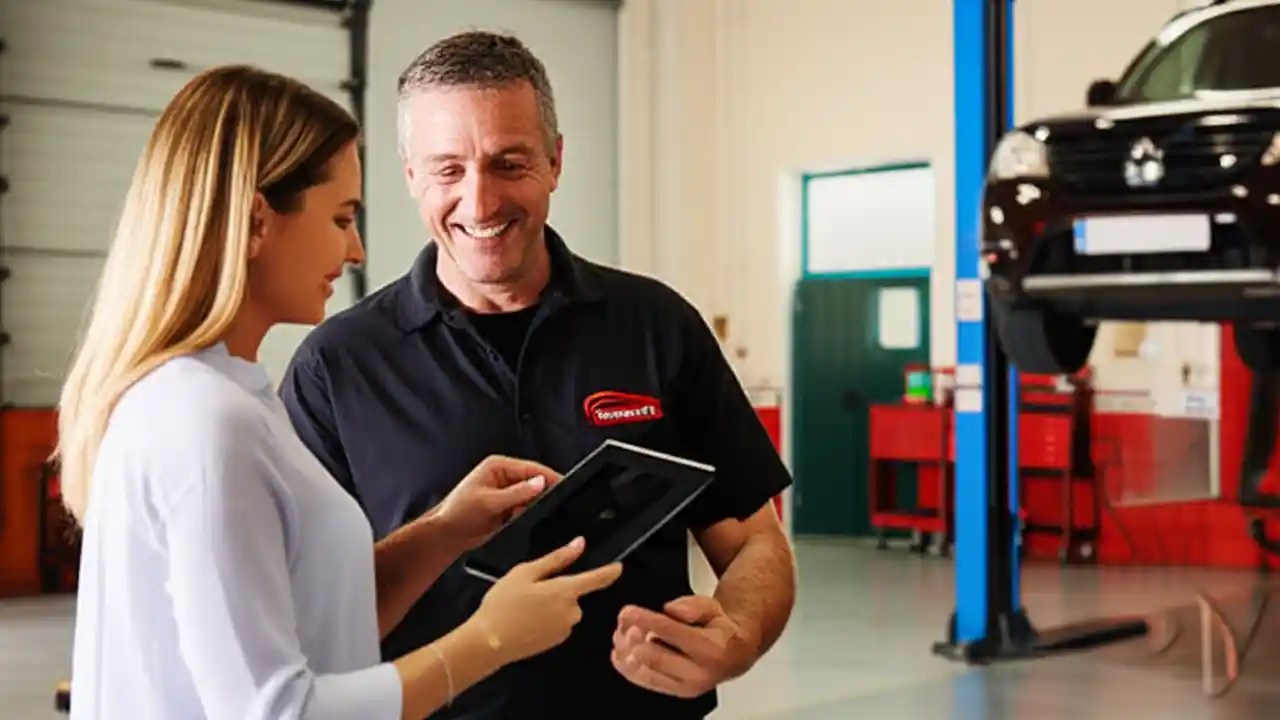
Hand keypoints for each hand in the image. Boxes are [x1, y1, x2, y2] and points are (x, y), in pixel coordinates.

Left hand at [433, 455, 558, 550]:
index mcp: (498, 466)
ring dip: (533, 506)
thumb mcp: (489, 502)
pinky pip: (525, 509)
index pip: (531, 468)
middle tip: (552, 505)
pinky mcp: (507, 507)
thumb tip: (541, 483)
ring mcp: (506, 492)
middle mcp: (504, 476)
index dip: (549, 477)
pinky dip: (527, 514)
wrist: (446, 535)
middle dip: (542, 494)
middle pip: (534, 481)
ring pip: (531, 497)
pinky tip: (521, 520)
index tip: (563, 486)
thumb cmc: (458, 513)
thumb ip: (517, 493)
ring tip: (527, 514)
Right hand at [471, 537, 622, 664]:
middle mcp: (571, 611)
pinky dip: (545, 619)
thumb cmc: (503, 605)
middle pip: (573, 593)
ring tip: (522, 606)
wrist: (489, 642)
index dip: (610, 571)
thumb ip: (557, 558)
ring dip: (549, 605)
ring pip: (564, 608)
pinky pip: (557, 623)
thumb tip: (579, 544)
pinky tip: (525, 619)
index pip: (597, 578)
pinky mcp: (556, 641)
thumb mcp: (526, 572)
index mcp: (565, 591)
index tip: (619, 566)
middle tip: (529, 589)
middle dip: (556, 588)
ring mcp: (565, 629)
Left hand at [611, 596, 753, 697]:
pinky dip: (628, 669)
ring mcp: (686, 687)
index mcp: (711, 649)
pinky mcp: (676, 693)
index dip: (645, 620)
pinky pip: (646, 682)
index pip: (671, 632)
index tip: (627, 612)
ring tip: (619, 635)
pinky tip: (620, 655)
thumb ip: (691, 606)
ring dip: (626, 653)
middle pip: (655, 657)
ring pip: (647, 672)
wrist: (733, 654)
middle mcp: (699, 673)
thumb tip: (671, 609)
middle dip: (633, 639)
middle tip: (622, 624)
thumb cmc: (719, 629)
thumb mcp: (711, 607)